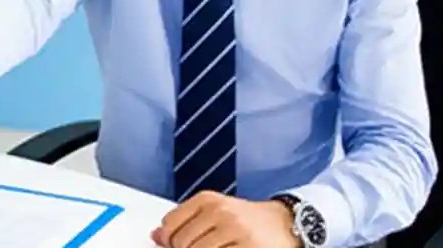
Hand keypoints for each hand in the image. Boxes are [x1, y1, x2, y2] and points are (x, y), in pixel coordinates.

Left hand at [152, 192, 297, 247]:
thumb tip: (155, 236)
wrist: (287, 224)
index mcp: (207, 200)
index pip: (170, 224)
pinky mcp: (248, 247)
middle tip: (200, 247)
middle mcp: (220, 212)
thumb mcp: (215, 212)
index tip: (175, 244)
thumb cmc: (247, 221)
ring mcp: (235, 231)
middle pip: (182, 243)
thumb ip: (185, 221)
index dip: (169, 241)